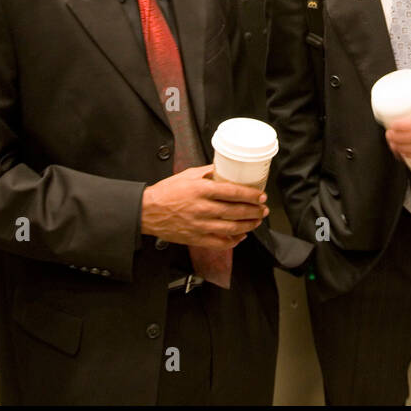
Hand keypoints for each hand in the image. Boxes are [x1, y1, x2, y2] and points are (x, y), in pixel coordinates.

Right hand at [140, 165, 268, 248]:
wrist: (147, 211)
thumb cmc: (166, 192)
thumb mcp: (187, 175)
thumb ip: (208, 172)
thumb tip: (225, 168)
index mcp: (201, 190)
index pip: (233, 192)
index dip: (250, 195)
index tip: (261, 195)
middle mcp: (202, 208)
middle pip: (236, 211)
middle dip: (254, 211)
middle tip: (263, 209)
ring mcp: (200, 225)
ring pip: (231, 228)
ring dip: (248, 225)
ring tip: (256, 221)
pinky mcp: (196, 238)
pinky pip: (220, 242)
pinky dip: (233, 241)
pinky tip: (240, 236)